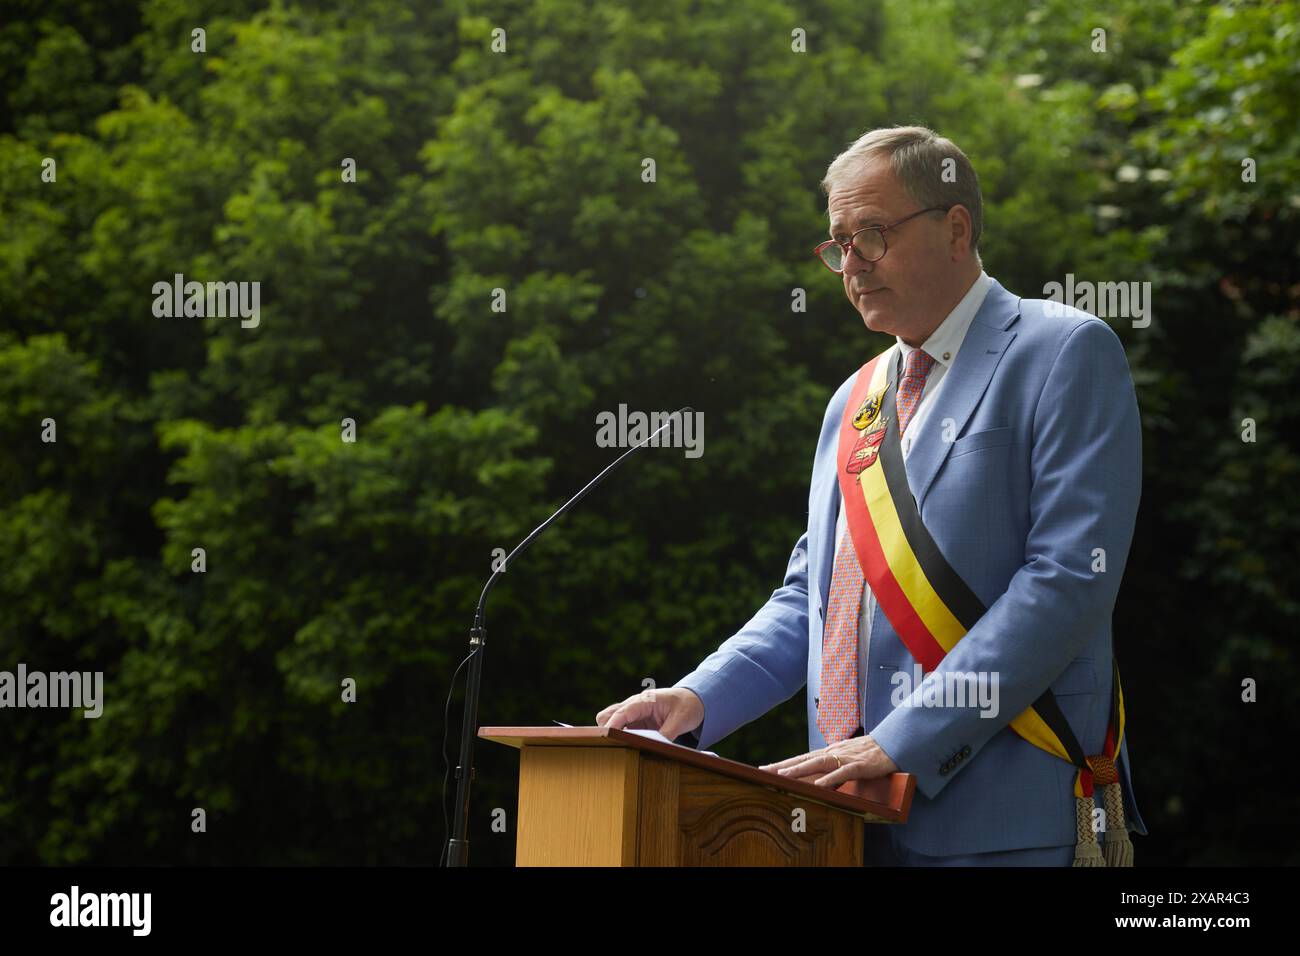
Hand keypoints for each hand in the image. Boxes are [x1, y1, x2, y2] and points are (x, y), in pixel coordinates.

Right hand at [595, 687, 704, 741]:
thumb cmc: (687, 705)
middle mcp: (634, 705)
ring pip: (610, 722)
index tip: (607, 737)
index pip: (623, 712)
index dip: (613, 724)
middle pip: (607, 715)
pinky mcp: (636, 723)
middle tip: (613, 746)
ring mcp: (633, 714)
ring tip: (620, 749)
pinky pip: (620, 730)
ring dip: (612, 734)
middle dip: (606, 729)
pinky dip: (619, 738)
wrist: (693, 700)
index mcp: (645, 700)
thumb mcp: (681, 720)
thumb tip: (656, 748)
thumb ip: (667, 733)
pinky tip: (628, 748)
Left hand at [758, 735, 898, 787]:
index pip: (801, 758)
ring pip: (818, 763)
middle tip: (763, 772)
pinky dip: (830, 778)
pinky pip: (842, 772)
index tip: (765, 769)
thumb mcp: (846, 761)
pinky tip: (818, 785)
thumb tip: (815, 781)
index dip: (783, 763)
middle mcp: (833, 753)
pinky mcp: (859, 765)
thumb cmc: (868, 755)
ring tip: (782, 776)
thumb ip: (831, 769)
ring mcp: (845, 758)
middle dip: (782, 765)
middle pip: (803, 759)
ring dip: (799, 770)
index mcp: (828, 753)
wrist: (893, 745)